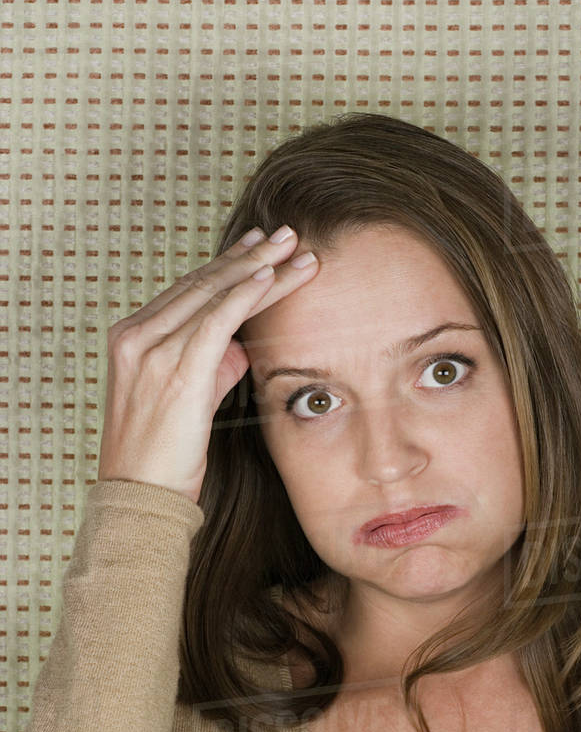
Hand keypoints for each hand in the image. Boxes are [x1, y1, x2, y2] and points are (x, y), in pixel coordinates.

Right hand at [97, 225, 318, 503]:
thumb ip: (212, 365)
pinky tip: (270, 277)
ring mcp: (150, 350)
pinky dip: (244, 295)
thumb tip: (241, 345)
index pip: (190, 290)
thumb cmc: (164, 456)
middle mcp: (136, 336)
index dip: (228, 264)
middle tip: (287, 234)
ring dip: (260, 270)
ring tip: (295, 250)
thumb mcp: (187, 399)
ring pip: (214, 295)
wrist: (139, 497)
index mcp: (133, 337)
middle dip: (250, 256)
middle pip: (204, 284)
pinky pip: (215, 320)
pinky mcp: (174, 370)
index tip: (258, 244)